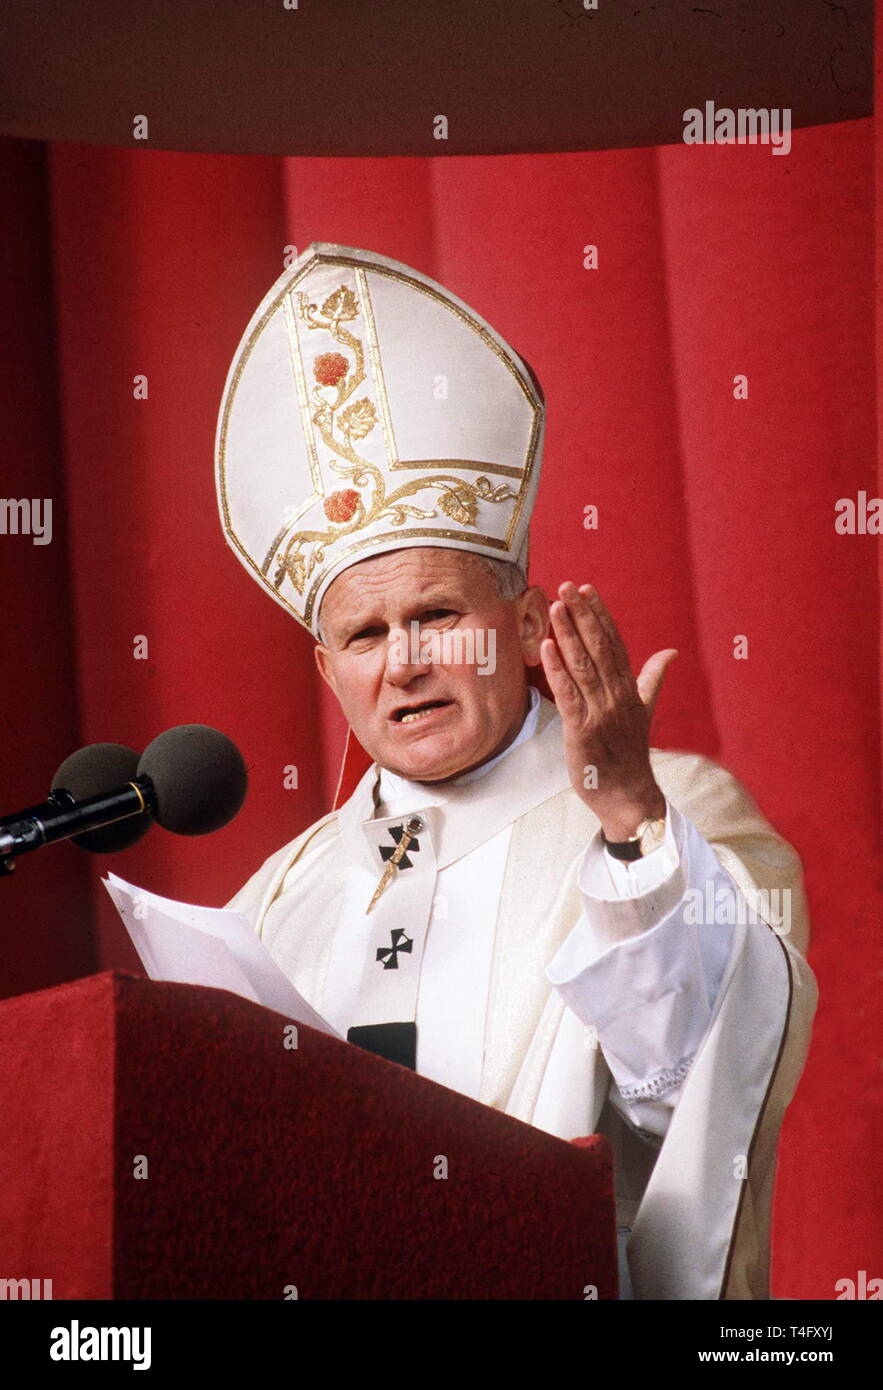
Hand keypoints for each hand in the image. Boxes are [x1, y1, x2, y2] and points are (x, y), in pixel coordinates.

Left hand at [539, 581, 676, 840]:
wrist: (628, 796)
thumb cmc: (630, 755)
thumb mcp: (644, 712)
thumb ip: (652, 679)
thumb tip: (670, 652)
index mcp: (630, 690)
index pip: (614, 644)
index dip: (601, 616)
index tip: (587, 590)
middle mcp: (617, 697)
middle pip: (599, 648)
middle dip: (582, 616)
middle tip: (567, 587)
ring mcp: (601, 712)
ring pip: (583, 666)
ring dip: (568, 634)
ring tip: (556, 607)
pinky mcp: (583, 730)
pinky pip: (569, 695)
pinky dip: (558, 670)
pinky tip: (547, 647)